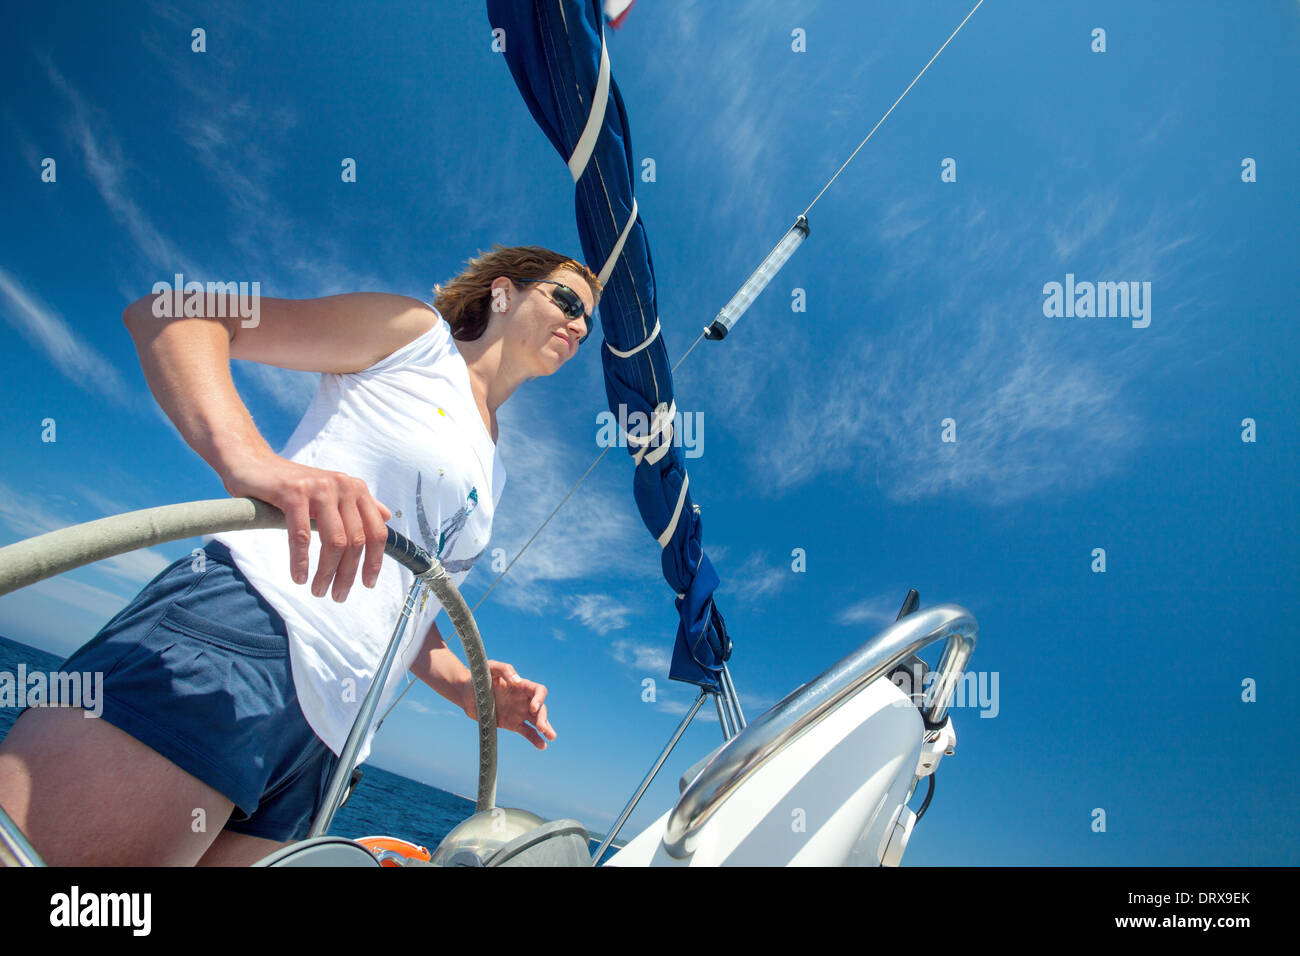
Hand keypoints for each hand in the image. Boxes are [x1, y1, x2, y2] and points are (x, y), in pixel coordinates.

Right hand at [221, 452, 391, 601]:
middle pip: (355, 541)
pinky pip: (301, 536)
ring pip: (333, 541)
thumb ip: (357, 506)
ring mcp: (319, 488)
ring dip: (326, 572)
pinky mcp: (293, 493)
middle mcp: (343, 486)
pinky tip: (299, 577)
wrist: (254, 463)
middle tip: (337, 595)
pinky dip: (300, 561)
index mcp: (356, 489)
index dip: (374, 562)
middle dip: (347, 574)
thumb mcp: (330, 493)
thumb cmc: (292, 485)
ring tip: (318, 590)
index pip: (376, 531)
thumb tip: (387, 516)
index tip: (367, 585)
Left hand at [462, 661, 555, 749]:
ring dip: (546, 728)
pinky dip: (535, 739)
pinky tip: (542, 746)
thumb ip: (505, 669)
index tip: (532, 708)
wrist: (466, 693)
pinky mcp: (512, 724)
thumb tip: (517, 681)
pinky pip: (527, 732)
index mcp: (521, 686)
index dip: (540, 699)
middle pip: (540, 708)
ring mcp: (519, 712)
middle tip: (542, 728)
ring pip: (537, 721)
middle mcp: (523, 700)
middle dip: (543, 718)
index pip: (538, 691)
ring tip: (551, 737)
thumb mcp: (491, 667)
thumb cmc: (479, 677)